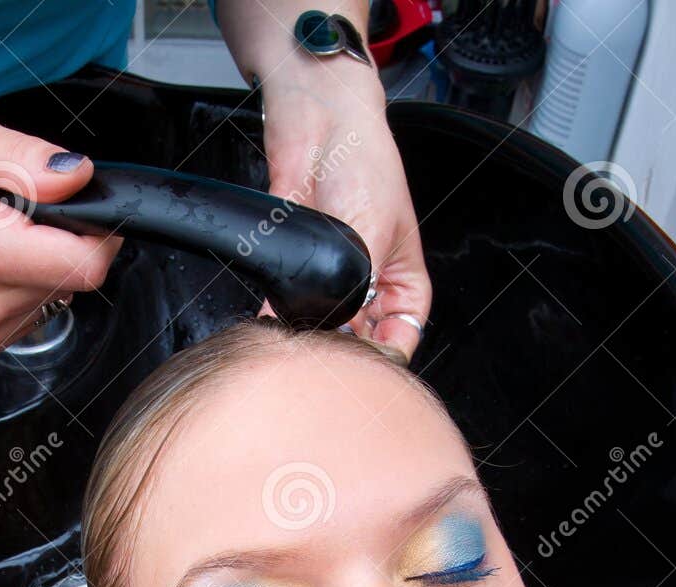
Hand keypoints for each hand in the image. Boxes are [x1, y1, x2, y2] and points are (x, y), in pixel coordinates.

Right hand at [0, 113, 123, 354]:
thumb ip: (26, 158)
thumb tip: (77, 177)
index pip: (85, 265)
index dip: (100, 232)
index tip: (81, 206)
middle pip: (77, 281)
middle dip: (66, 241)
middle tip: (23, 210)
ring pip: (60, 296)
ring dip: (45, 262)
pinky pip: (38, 311)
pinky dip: (27, 283)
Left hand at [257, 60, 430, 358]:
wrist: (317, 124)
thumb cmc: (363, 163)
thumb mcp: (372, 231)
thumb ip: (358, 284)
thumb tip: (338, 324)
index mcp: (403, 281)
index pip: (401, 338)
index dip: (386, 359)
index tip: (362, 373)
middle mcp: (368, 287)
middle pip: (359, 340)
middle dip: (341, 352)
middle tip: (322, 364)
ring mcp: (331, 279)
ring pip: (322, 327)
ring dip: (308, 339)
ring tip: (297, 348)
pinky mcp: (297, 268)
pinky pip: (287, 306)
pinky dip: (278, 320)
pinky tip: (272, 329)